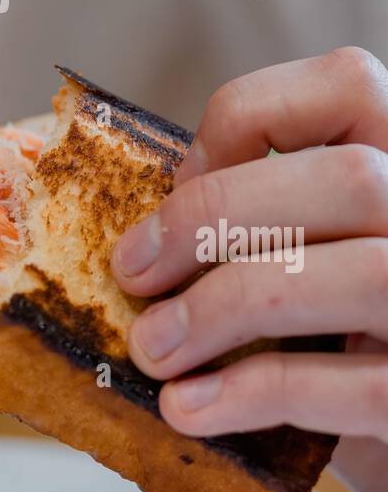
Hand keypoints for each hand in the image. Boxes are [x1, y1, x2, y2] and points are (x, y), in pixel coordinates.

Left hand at [111, 46, 387, 491]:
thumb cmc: (338, 339)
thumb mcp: (314, 254)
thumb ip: (268, 219)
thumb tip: (147, 232)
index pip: (353, 84)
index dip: (251, 114)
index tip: (184, 174)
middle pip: (349, 178)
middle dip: (217, 217)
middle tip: (133, 272)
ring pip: (358, 274)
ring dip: (225, 308)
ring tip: (153, 347)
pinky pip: (348, 387)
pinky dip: (249, 392)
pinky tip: (186, 406)